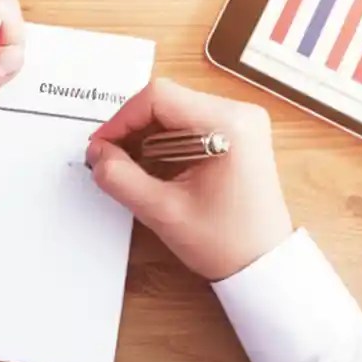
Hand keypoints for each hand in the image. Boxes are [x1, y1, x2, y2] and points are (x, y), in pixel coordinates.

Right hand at [85, 79, 292, 280]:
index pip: (159, 97)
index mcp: (228, 124)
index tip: (102, 148)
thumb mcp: (163, 211)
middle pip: (167, 101)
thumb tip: (97, 154)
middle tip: (112, 162)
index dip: (122, 120)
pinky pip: (190, 124)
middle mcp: (240, 113)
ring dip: (148, 138)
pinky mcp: (238, 134)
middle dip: (133, 130)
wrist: (264, 264)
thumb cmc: (226, 242)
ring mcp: (242, 122)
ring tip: (135, 171)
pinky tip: (158, 170)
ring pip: (175, 111)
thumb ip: (121, 178)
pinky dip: (166, 143)